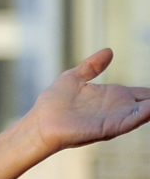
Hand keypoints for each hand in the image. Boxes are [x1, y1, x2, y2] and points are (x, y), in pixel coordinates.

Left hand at [26, 48, 149, 151]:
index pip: (144, 93)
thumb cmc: (53, 103)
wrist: (39, 122)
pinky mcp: (108, 127)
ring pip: (146, 112)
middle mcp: (119, 108)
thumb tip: (109, 51)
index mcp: (114, 96)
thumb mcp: (75, 77)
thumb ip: (92, 66)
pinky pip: (131, 121)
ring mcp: (115, 118)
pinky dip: (144, 114)